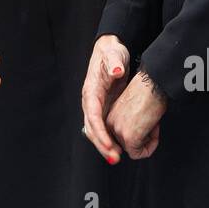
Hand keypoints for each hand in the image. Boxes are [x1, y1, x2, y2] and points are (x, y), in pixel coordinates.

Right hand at [81, 35, 130, 163]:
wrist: (110, 49)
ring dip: (104, 145)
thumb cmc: (111, 52)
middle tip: (114, 158)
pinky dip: (108, 139)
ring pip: (95, 130)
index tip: (109, 144)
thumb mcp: (114, 55)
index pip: (92, 115)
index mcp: (91, 90)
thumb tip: (116, 71)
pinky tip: (117, 148)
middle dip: (102, 144)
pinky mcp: (103, 107)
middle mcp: (90, 101)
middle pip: (92, 128)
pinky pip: (103, 127)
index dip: (100, 132)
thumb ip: (114, 63)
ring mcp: (96, 105)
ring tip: (116, 157)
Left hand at [106, 68, 167, 159]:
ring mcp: (118, 131)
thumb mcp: (132, 110)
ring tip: (152, 122)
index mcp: (110, 116)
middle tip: (151, 123)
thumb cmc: (147, 91)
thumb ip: (129, 123)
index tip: (145, 126)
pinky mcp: (129, 137)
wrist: (153, 84)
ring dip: (147, 140)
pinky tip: (154, 128)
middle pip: (128, 144)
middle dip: (143, 138)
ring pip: (134, 150)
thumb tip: (137, 135)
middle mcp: (110, 123)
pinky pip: (140, 153)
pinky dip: (151, 146)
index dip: (137, 134)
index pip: (120, 137)